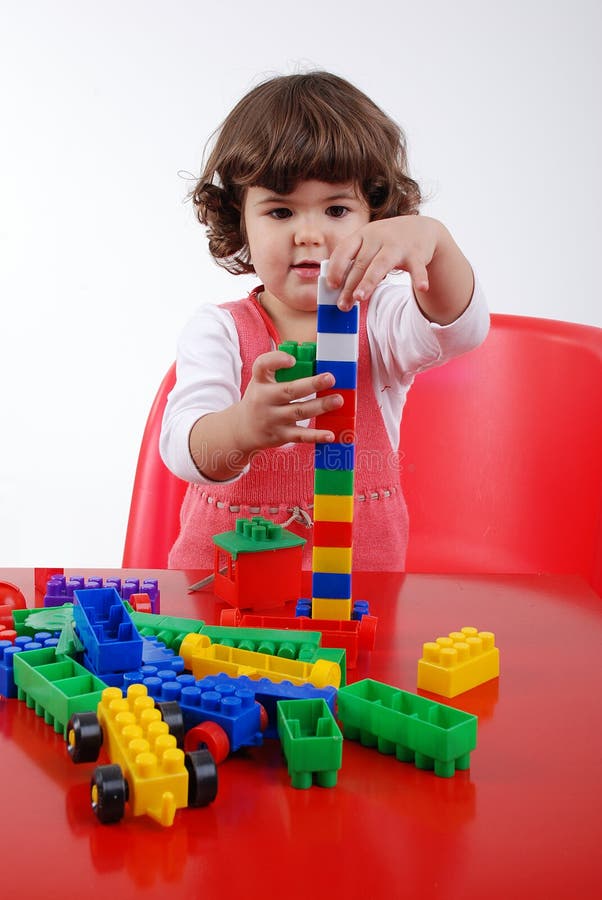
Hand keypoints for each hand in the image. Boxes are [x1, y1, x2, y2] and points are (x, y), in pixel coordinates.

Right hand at [235, 350, 342, 451]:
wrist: (242, 429)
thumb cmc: (259, 399)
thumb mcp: (262, 382)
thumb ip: (280, 371)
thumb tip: (314, 362)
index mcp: (260, 381)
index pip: (262, 366)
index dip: (276, 361)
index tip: (292, 360)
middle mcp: (264, 399)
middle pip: (289, 390)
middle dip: (311, 384)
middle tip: (330, 378)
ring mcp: (272, 418)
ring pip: (299, 411)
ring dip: (320, 406)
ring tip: (338, 400)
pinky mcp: (280, 435)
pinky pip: (301, 435)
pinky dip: (316, 436)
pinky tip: (330, 435)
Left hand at [327, 215, 441, 310]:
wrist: (420, 229)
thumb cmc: (387, 244)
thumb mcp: (369, 247)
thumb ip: (356, 265)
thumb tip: (341, 294)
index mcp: (362, 236)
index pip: (344, 250)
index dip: (336, 268)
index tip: (331, 285)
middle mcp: (378, 237)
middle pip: (361, 263)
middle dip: (350, 285)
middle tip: (342, 305)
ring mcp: (397, 245)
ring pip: (381, 264)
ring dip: (369, 281)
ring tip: (360, 297)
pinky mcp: (417, 254)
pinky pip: (417, 268)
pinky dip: (420, 277)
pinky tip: (422, 288)